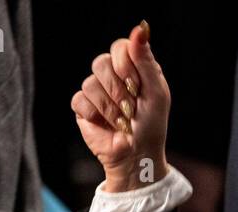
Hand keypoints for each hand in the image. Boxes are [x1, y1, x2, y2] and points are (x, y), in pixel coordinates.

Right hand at [70, 20, 170, 192]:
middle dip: (119, 90)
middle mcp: (112, 76)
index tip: (136, 86)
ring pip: (90, 83)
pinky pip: (80, 100)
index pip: (120, 47)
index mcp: (133, 68)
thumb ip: (146, 62)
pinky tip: (106, 125)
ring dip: (110, 107)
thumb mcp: (157, 93)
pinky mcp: (83, 107)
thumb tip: (140, 28)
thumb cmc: (151, 126)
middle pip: (100, 62)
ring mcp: (96, 91)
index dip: (125, 64)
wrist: (137, 155)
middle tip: (131, 109)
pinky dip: (96, 115)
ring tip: (122, 122)